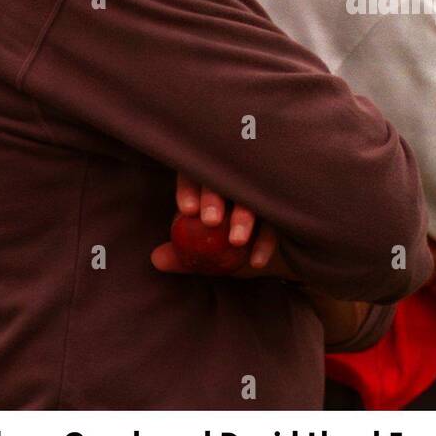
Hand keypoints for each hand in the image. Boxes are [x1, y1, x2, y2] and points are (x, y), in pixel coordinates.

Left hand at [151, 174, 280, 275]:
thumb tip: (157, 259)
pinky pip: (273, 219)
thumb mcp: (202, 247)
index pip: (192, 173)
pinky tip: (256, 262)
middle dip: (215, 198)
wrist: (261, 248)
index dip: (189, 188)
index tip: (188, 210)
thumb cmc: (221, 242)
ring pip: (249, 194)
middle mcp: (231, 177)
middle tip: (210, 221)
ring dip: (243, 216)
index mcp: (206, 179)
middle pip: (221, 178)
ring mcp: (257, 188)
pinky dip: (266, 241)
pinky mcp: (278, 204)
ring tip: (236, 241)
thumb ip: (180, 252)